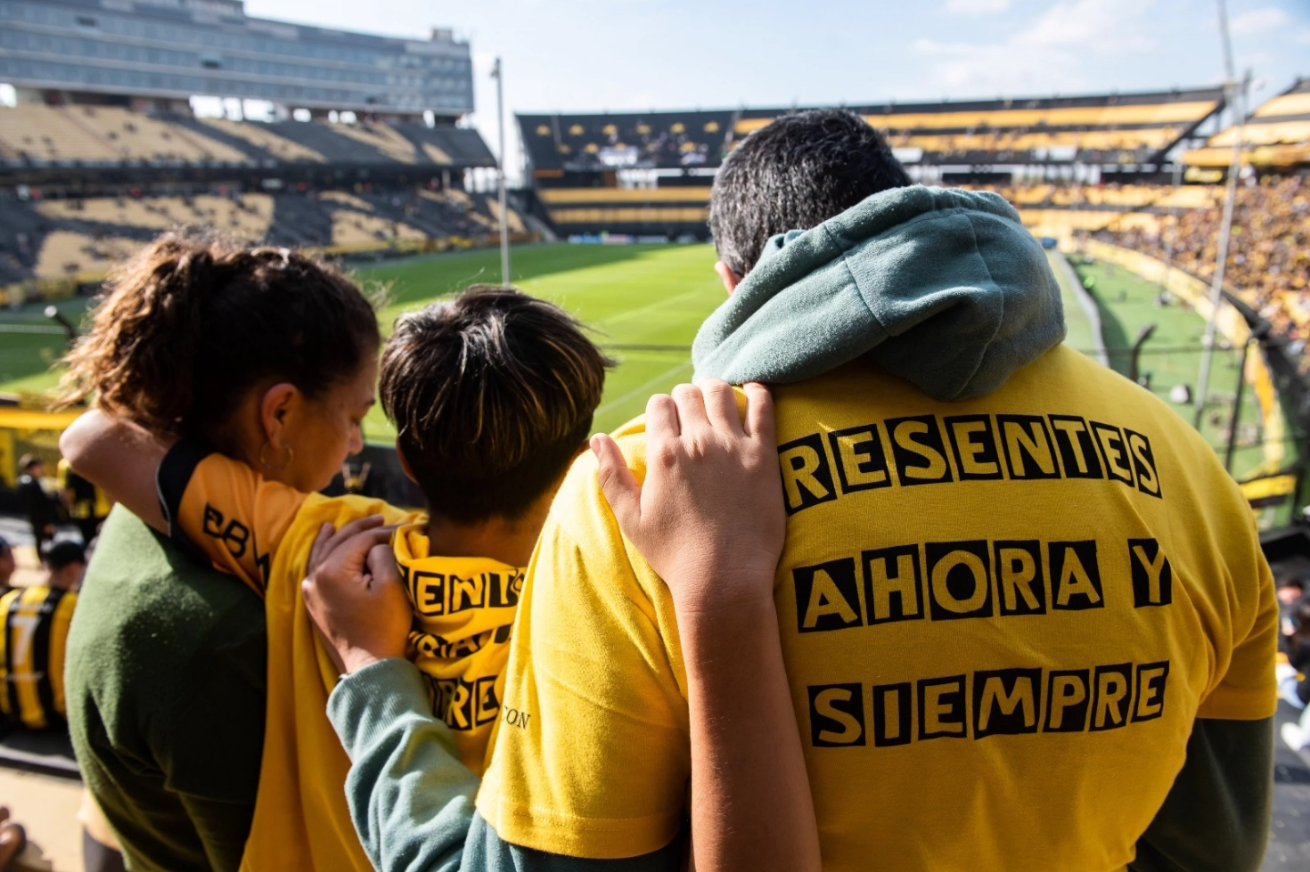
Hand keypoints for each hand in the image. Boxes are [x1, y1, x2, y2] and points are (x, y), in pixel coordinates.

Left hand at [302, 516, 408, 674]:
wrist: (370, 667)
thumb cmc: (385, 626)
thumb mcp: (392, 585)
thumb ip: (383, 553)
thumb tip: (379, 543)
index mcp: (331, 571)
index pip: (360, 540)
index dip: (384, 532)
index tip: (405, 528)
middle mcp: (314, 577)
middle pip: (341, 542)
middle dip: (364, 529)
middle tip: (386, 519)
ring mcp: (310, 590)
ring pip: (325, 551)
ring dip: (343, 535)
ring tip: (360, 522)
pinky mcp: (313, 601)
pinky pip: (317, 565)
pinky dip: (325, 549)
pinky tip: (328, 536)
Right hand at [593, 380, 783, 614]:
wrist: (725, 579)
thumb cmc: (675, 555)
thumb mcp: (631, 519)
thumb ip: (612, 475)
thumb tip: (597, 439)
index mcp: (663, 454)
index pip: (659, 404)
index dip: (661, 409)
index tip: (667, 420)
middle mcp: (697, 442)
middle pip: (689, 393)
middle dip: (687, 397)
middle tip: (693, 411)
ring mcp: (733, 446)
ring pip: (723, 392)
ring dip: (716, 390)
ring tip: (718, 400)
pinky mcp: (764, 456)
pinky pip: (764, 407)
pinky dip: (759, 393)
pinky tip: (756, 392)